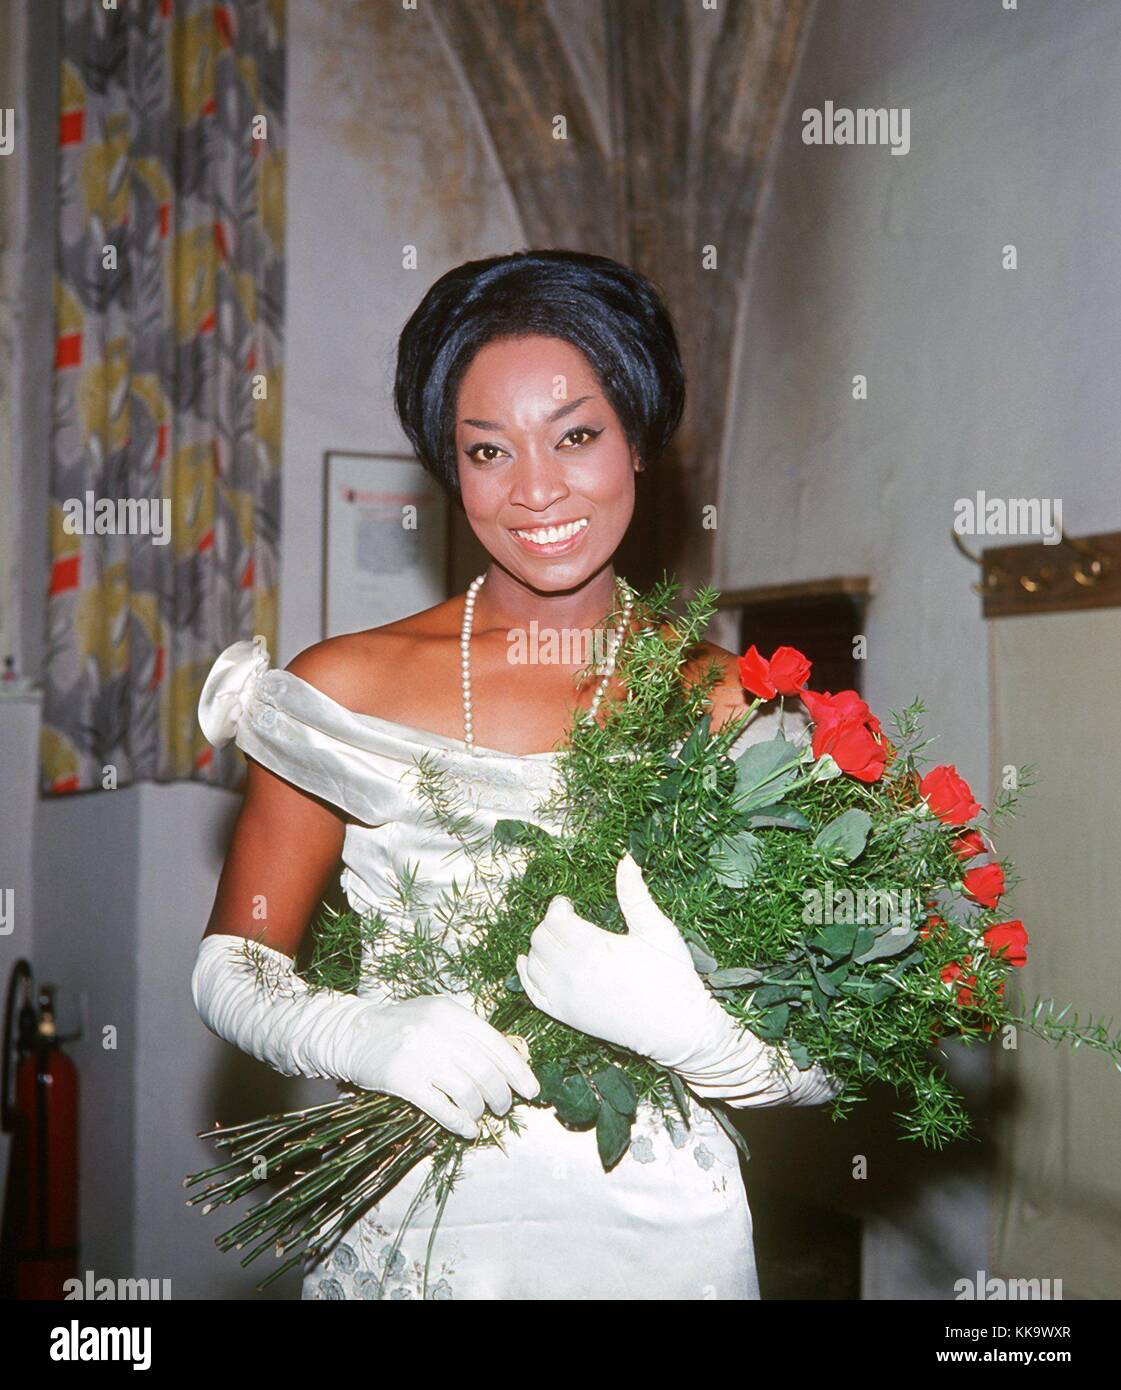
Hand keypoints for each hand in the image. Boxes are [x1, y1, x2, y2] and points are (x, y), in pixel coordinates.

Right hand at [345, 994, 540, 1139]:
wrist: (351, 1034)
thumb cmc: (400, 1026)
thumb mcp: (435, 1014)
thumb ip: (466, 1031)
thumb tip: (507, 1059)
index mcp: (452, 1013)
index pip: (496, 1044)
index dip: (517, 1070)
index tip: (530, 1090)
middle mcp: (439, 1032)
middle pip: (486, 1071)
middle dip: (501, 1094)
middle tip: (502, 1107)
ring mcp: (421, 1056)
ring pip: (467, 1091)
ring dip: (480, 1109)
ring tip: (481, 1115)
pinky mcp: (403, 1080)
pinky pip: (442, 1107)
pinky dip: (460, 1122)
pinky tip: (467, 1128)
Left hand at [515, 853, 722, 1070]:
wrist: (675, 1029)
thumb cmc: (672, 978)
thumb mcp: (657, 930)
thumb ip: (635, 895)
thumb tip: (627, 860)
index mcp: (593, 947)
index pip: (554, 918)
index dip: (559, 906)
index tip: (570, 904)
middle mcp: (572, 972)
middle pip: (540, 937)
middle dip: (550, 924)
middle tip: (568, 921)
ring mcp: (565, 997)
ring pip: (532, 961)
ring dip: (540, 946)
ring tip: (560, 941)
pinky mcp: (565, 1015)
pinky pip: (531, 992)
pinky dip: (525, 974)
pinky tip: (528, 961)